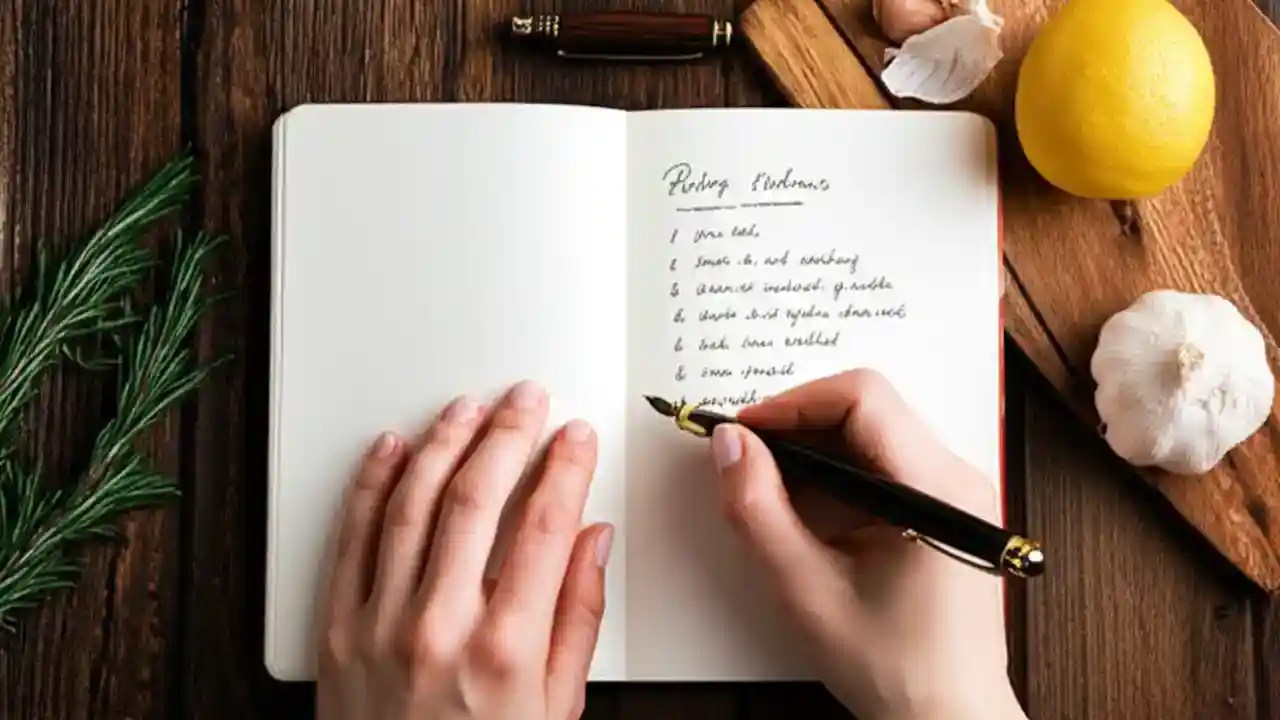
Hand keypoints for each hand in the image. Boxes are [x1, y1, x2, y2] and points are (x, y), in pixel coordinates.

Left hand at [317, 381, 612, 719]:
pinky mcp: (335, 626)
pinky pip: (352, 535)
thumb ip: (576, 617)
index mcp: (504, 650)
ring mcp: (379, 623)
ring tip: (468, 408)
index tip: (575, 437)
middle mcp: (438, 628)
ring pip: (410, 503)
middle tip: (526, 400)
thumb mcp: (555, 709)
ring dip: (442, 442)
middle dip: (507, 435)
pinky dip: (371, 482)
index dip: (563, 468)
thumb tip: (590, 541)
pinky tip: (392, 447)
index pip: (541, 527)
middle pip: (474, 499)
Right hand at [708, 370, 1027, 719]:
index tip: (745, 431)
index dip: (794, 401)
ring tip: (770, 491)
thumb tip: (728, 445)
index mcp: (936, 489)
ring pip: (871, 434)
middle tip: (746, 459)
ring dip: (813, 451)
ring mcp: (954, 493)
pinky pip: (882, 465)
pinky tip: (804, 513)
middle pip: (867, 409)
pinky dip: (834, 475)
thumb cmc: (893, 668)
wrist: (949, 719)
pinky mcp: (942, 510)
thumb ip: (758, 511)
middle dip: (798, 424)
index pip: (864, 397)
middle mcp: (956, 478)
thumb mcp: (806, 591)